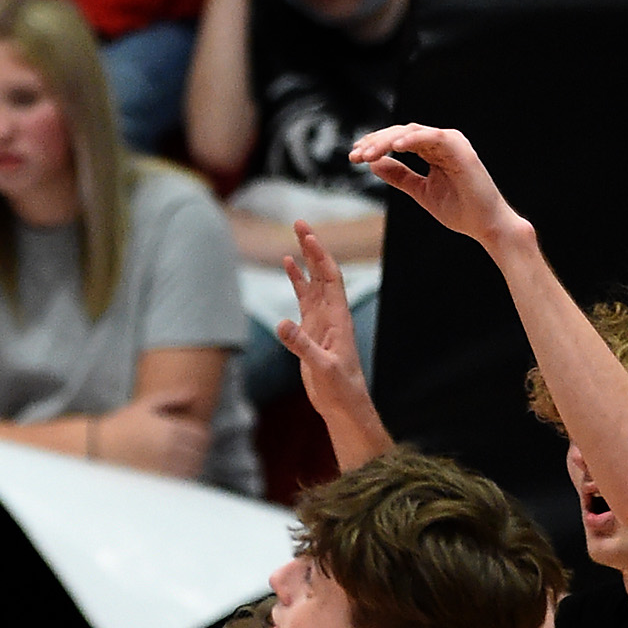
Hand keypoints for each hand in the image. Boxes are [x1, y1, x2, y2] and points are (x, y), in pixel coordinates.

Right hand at [95, 391, 210, 479]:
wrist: (100, 446)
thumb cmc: (123, 423)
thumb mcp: (146, 404)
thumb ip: (173, 397)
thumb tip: (194, 391)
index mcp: (170, 429)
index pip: (203, 435)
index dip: (204, 434)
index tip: (197, 434)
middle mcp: (170, 449)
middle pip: (200, 453)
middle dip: (200, 449)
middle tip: (192, 447)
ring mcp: (164, 467)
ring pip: (193, 469)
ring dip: (194, 463)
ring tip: (185, 458)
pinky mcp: (157, 480)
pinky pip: (180, 481)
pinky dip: (183, 475)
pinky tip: (174, 469)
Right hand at [279, 218, 370, 416]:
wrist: (345, 404)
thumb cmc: (340, 388)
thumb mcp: (321, 368)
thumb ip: (302, 346)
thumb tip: (282, 324)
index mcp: (339, 318)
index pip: (330, 279)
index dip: (320, 256)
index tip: (309, 235)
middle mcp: (332, 314)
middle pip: (322, 273)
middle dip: (312, 247)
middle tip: (299, 223)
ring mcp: (322, 321)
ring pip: (313, 283)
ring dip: (305, 260)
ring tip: (294, 238)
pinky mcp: (312, 330)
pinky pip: (304, 299)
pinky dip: (297, 281)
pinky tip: (289, 266)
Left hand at [346, 124, 525, 248]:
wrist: (485, 225)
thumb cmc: (458, 209)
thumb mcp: (420, 191)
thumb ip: (399, 176)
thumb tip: (373, 164)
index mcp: (432, 151)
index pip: (398, 141)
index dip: (375, 146)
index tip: (354, 157)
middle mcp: (441, 142)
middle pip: (401, 133)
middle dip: (375, 143)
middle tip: (354, 155)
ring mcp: (452, 143)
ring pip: (412, 132)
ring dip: (387, 142)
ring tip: (367, 154)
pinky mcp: (460, 149)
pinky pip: (432, 138)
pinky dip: (412, 140)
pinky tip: (394, 148)